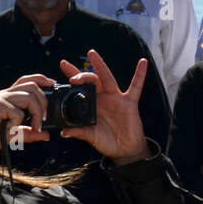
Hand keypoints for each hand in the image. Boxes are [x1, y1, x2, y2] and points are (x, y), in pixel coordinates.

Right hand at [0, 74, 57, 154]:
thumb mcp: (14, 135)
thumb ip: (29, 133)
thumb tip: (46, 134)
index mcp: (8, 97)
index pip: (27, 80)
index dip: (41, 79)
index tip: (53, 85)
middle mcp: (5, 94)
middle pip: (32, 86)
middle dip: (44, 102)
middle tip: (43, 120)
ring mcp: (0, 99)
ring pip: (29, 97)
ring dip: (37, 113)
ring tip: (36, 127)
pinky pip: (18, 112)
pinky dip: (18, 124)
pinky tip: (11, 130)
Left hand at [57, 50, 148, 164]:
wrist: (125, 149)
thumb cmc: (107, 142)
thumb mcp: (91, 137)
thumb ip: (79, 132)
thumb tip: (63, 132)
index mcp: (91, 105)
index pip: (79, 89)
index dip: (70, 80)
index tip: (59, 73)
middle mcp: (102, 98)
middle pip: (90, 80)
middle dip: (79, 73)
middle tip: (67, 68)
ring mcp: (116, 98)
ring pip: (107, 78)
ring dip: (99, 65)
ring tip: (91, 53)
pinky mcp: (130, 102)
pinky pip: (136, 86)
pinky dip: (140, 74)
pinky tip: (143, 63)